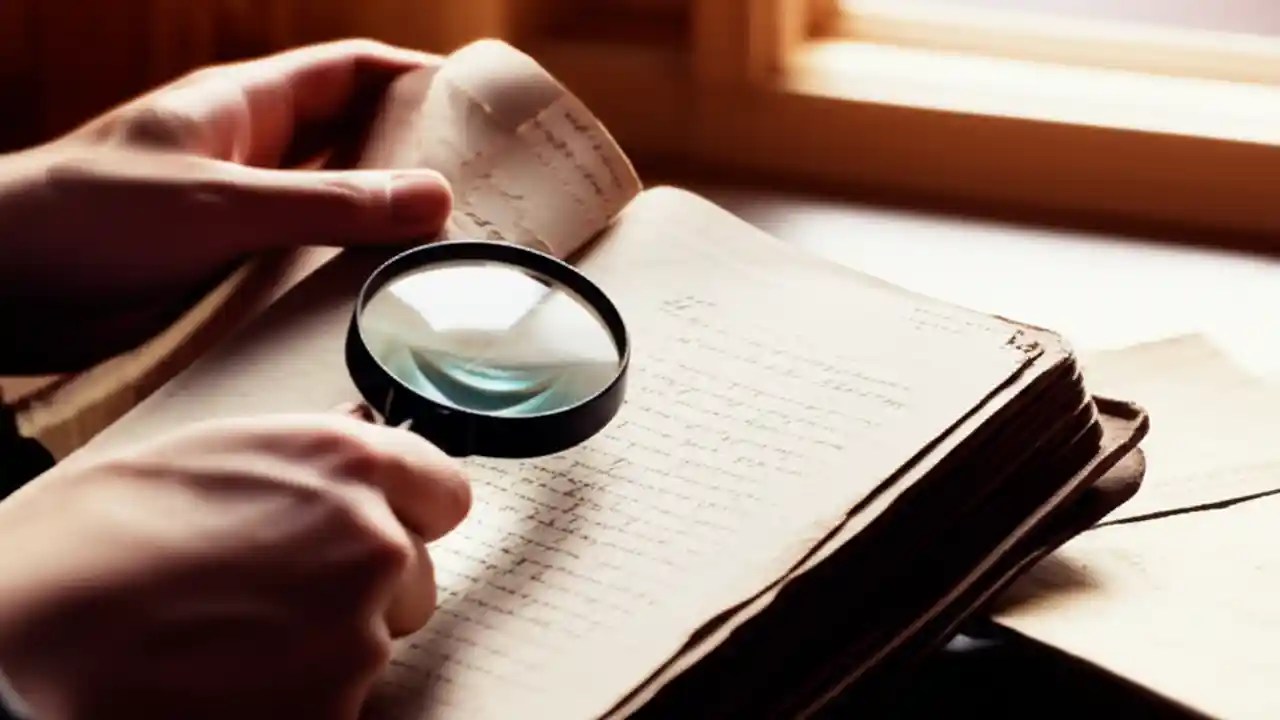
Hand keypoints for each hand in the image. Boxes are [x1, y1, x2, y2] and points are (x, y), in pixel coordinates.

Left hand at [0, 39, 452, 372]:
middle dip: (413, 156)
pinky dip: (339, 268)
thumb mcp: (224, 203)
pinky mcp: (223, 263)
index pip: (349, 70)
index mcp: (246, 106)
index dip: (413, 77)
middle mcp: (249, 151)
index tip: (476, 104)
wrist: (4, 281)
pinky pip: (299, 256)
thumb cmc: (91, 216)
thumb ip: (329, 203)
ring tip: (446, 250)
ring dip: (378, 221)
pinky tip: (376, 295)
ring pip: (328, 202)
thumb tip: (433, 197)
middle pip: (349, 137)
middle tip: (481, 192)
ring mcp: (236, 207)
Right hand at [0, 411, 469, 719]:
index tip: (384, 529)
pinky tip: (221, 680)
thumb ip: (307, 457)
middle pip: (412, 577)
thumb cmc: (91, 534)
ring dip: (322, 646)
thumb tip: (356, 442)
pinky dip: (295, 699)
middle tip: (272, 594)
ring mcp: (355, 635)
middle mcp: (371, 543)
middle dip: (363, 587)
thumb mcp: (210, 455)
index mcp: (346, 463)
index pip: (444, 491)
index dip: (409, 513)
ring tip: (226, 638)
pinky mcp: (329, 711)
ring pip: (372, 645)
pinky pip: (336, 702)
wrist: (23, 628)